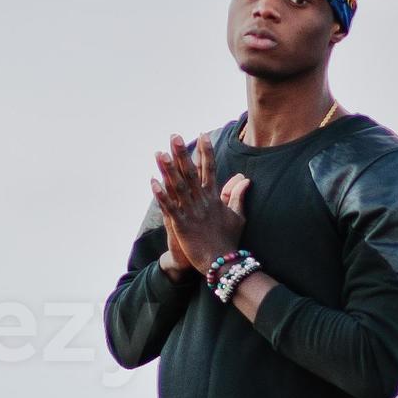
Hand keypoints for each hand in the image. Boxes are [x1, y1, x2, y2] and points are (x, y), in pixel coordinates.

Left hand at [150, 134, 250, 275]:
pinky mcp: (182, 226)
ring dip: (168, 170)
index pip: (211, 169)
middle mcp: (202, 202)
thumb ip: (238, 196)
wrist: (223, 263)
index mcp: (214, 198)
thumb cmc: (229, 240)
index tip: (202, 135)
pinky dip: (161, 195)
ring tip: (159, 154)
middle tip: (174, 136)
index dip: (206, 151)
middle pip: (191, 173)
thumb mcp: (238, 216)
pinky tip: (152, 183)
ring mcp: (191, 213)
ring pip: (178, 187)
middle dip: (182, 154)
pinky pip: (169, 208)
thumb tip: (244, 179)